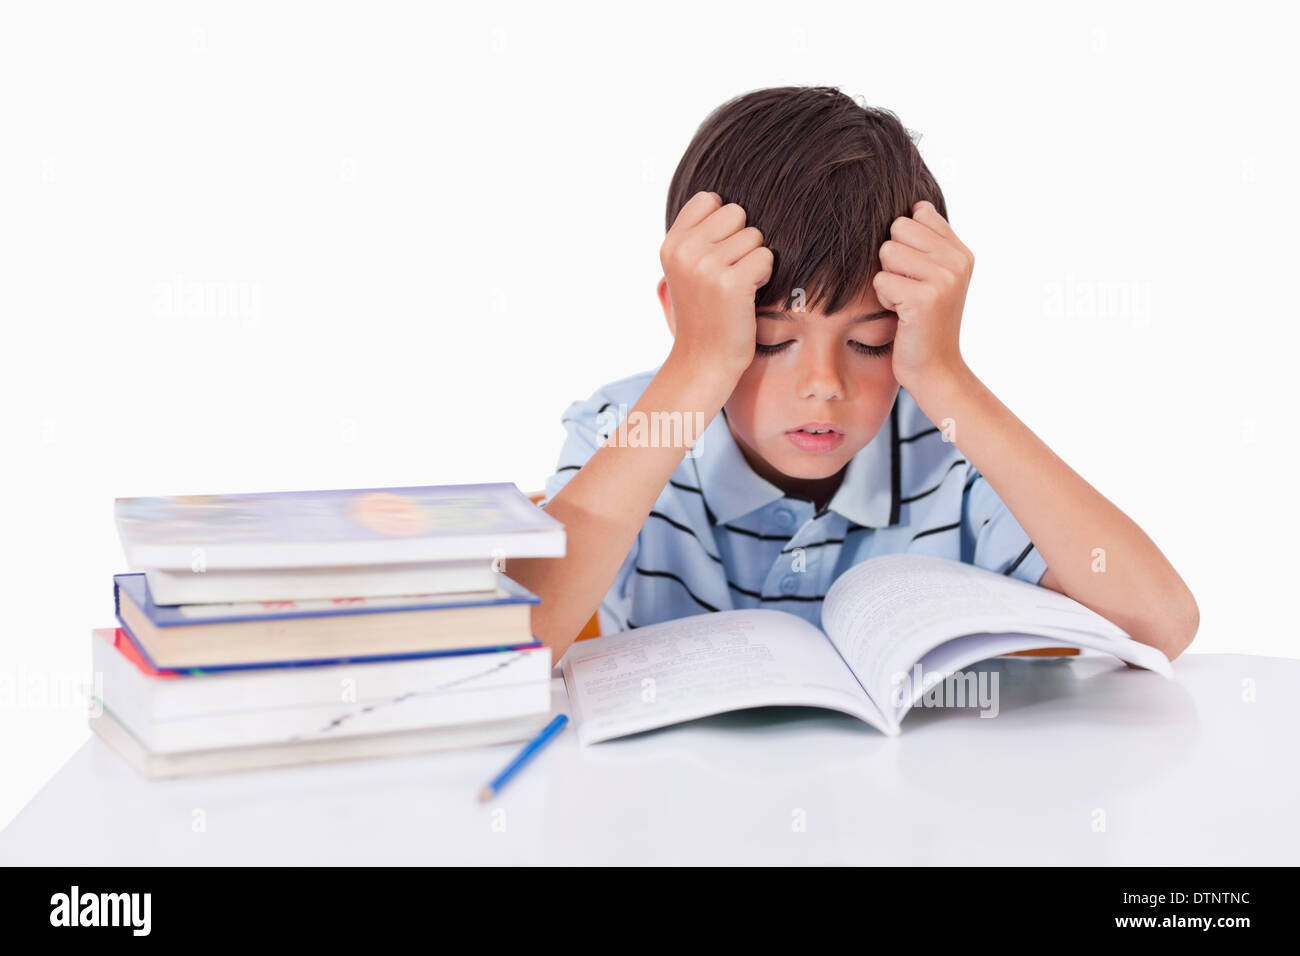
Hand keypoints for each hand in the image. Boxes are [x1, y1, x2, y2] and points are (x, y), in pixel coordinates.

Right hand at [660, 191, 772, 390]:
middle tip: (729, 274)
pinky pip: (765, 256)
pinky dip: (764, 276)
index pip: (709, 199)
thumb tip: (725, 197)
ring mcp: (706, 266)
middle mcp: (684, 251)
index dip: (723, 224)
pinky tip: (747, 297)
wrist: (704, 361)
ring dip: (754, 261)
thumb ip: (698, 233)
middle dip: (741, 240)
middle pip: (736, 213)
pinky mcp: (731, 283)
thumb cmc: (705, 313)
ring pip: (754, 235)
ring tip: (737, 288)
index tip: (717, 255)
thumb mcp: (687, 269)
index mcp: (671, 244)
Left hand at [872, 200, 972, 395]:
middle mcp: (958, 261)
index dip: (905, 242)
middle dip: (892, 259)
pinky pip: (880, 280)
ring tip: (904, 301)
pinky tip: (901, 315)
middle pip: (898, 229)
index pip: (918, 214)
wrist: (935, 369)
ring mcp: (944, 279)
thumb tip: (918, 205)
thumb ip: (929, 241)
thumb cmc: (924, 322)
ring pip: (887, 252)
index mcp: (961, 252)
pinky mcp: (924, 299)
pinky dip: (884, 299)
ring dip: (887, 279)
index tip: (916, 272)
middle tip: (907, 288)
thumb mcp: (935, 276)